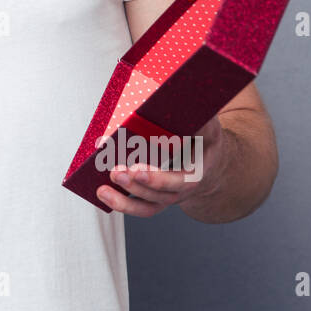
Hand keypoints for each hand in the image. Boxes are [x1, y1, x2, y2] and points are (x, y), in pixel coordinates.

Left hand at [95, 114, 228, 216]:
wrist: (207, 159)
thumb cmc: (203, 139)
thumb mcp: (206, 125)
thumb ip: (196, 120)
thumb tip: (176, 103)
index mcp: (197, 169)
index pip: (181, 178)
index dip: (159, 176)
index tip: (138, 166)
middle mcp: (184, 187)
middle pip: (164, 194)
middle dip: (139, 184)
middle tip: (117, 171)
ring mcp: (170, 195)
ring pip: (150, 205)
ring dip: (125, 199)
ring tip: (104, 187)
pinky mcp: (155, 197)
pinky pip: (140, 207)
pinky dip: (121, 203)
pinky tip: (102, 193)